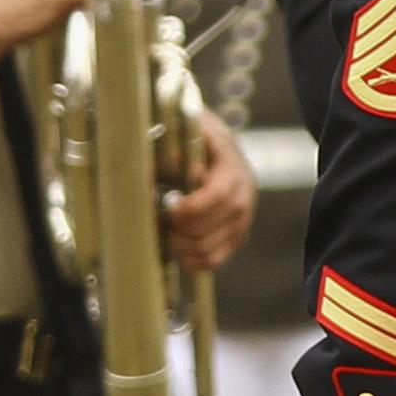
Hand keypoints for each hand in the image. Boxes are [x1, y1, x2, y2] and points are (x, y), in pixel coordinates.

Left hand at [163, 126, 254, 271]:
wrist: (214, 145)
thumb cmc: (189, 137)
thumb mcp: (177, 134)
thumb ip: (164, 155)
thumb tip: (151, 189)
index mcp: (231, 165)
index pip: (219, 195)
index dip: (192, 209)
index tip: (170, 209)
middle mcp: (244, 194)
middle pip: (212, 227)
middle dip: (181, 229)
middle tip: (161, 220)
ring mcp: (242, 219)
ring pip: (208, 249)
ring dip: (180, 246)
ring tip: (165, 231)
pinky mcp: (236, 237)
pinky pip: (212, 260)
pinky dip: (189, 259)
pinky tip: (176, 245)